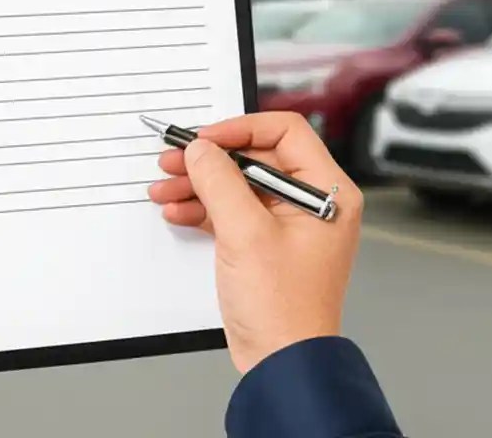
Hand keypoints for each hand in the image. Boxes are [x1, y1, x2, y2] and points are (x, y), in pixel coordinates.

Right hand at [148, 112, 363, 372]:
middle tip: (173, 160)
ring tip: (164, 188)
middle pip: (257, 158)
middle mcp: (313, 203)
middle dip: (211, 160)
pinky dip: (205, 209)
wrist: (281, 362)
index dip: (240, 129)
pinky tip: (178, 211)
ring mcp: (289, 225)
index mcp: (327, 192)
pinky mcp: (267, 245)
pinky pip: (234, 212)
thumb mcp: (245, 233)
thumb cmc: (284, 308)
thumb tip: (201, 150)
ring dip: (200, 184)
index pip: (286, 132)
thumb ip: (219, 182)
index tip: (204, 139)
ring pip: (240, 185)